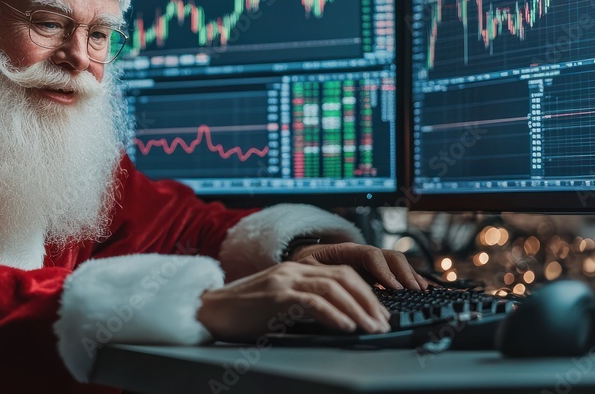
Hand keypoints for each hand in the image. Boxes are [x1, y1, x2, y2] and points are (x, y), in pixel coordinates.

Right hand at [196, 261, 390, 341]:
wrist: (211, 311)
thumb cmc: (244, 311)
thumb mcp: (281, 302)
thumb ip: (306, 302)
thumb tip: (340, 317)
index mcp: (296, 268)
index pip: (341, 272)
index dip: (366, 291)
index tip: (379, 311)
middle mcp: (293, 269)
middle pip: (343, 277)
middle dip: (369, 299)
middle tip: (383, 320)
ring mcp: (284, 281)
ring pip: (333, 288)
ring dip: (358, 309)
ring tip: (372, 326)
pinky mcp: (276, 297)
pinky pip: (313, 302)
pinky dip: (334, 314)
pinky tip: (347, 326)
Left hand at [289, 242, 428, 290]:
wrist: (304, 258)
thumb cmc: (306, 264)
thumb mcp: (308, 269)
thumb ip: (320, 278)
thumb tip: (332, 293)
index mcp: (346, 250)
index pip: (370, 255)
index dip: (383, 271)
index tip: (393, 286)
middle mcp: (362, 254)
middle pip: (390, 257)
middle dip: (403, 273)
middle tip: (412, 290)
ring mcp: (371, 262)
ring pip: (396, 263)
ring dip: (410, 276)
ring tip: (421, 290)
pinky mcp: (376, 272)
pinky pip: (397, 271)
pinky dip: (410, 278)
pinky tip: (422, 288)